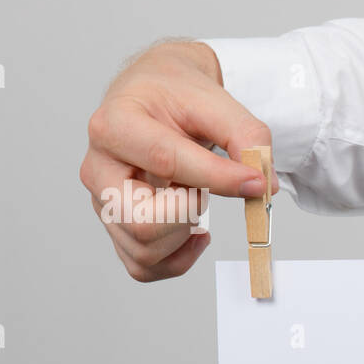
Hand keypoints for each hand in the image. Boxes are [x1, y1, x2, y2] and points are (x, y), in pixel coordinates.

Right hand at [80, 41, 276, 282]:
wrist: (153, 96)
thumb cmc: (177, 98)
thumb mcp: (216, 101)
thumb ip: (246, 137)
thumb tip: (265, 187)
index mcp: (114, 125)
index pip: (166, 162)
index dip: (218, 178)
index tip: (256, 182)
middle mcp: (98, 167)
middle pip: (141, 222)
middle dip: (189, 214)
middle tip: (202, 192)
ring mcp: (101, 202)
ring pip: (144, 250)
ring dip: (185, 235)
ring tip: (194, 199)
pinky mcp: (114, 226)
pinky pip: (143, 266)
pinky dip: (177, 260)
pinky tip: (193, 232)